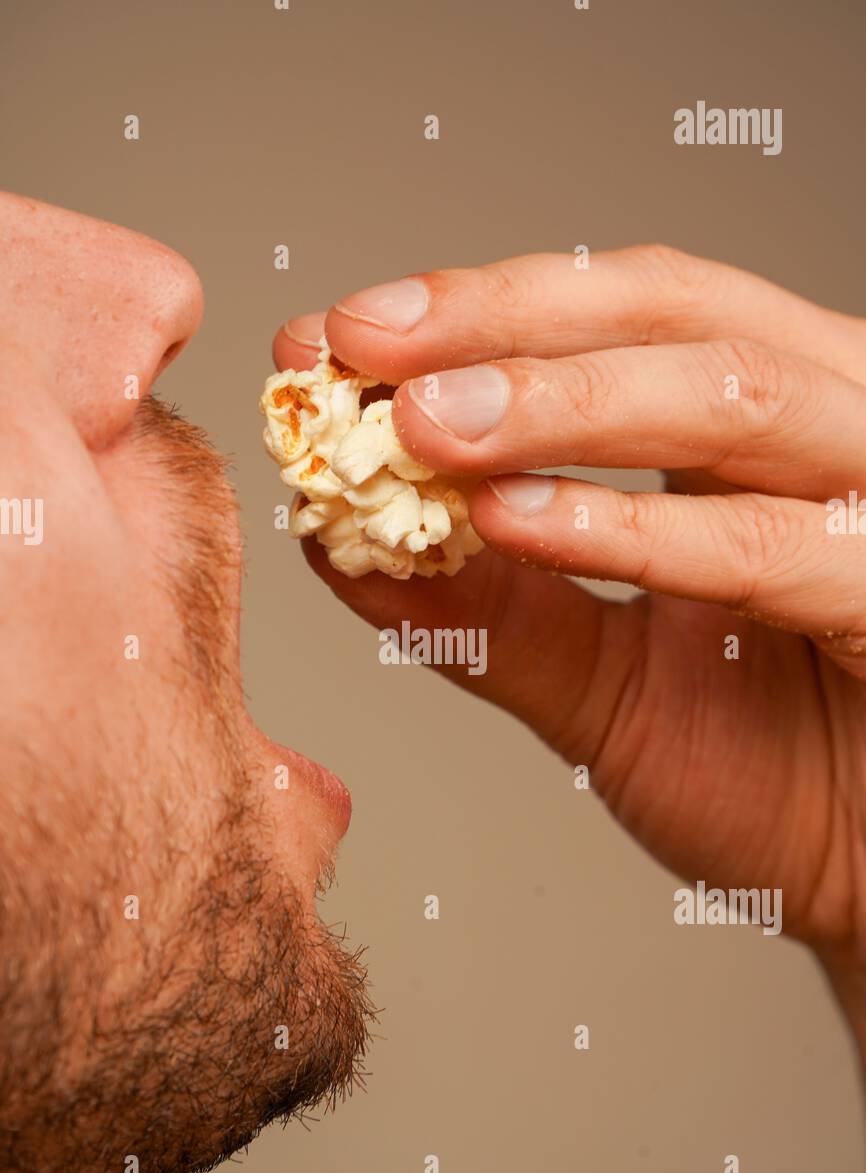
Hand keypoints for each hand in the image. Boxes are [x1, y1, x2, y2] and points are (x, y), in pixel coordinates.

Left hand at [272, 246, 865, 1059]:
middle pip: (675, 312)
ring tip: (421, 427)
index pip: (619, 316)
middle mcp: (833, 429)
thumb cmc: (770, 779)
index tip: (339, 336)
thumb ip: (486, 610)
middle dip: (504, 324)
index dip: (479, 311)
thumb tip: (335, 538)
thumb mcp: (600, 684)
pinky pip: (772, 549)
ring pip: (731, 397)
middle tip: (363, 349)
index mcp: (758, 432)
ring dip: (561, 404)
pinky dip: (639, 529)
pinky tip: (518, 523)